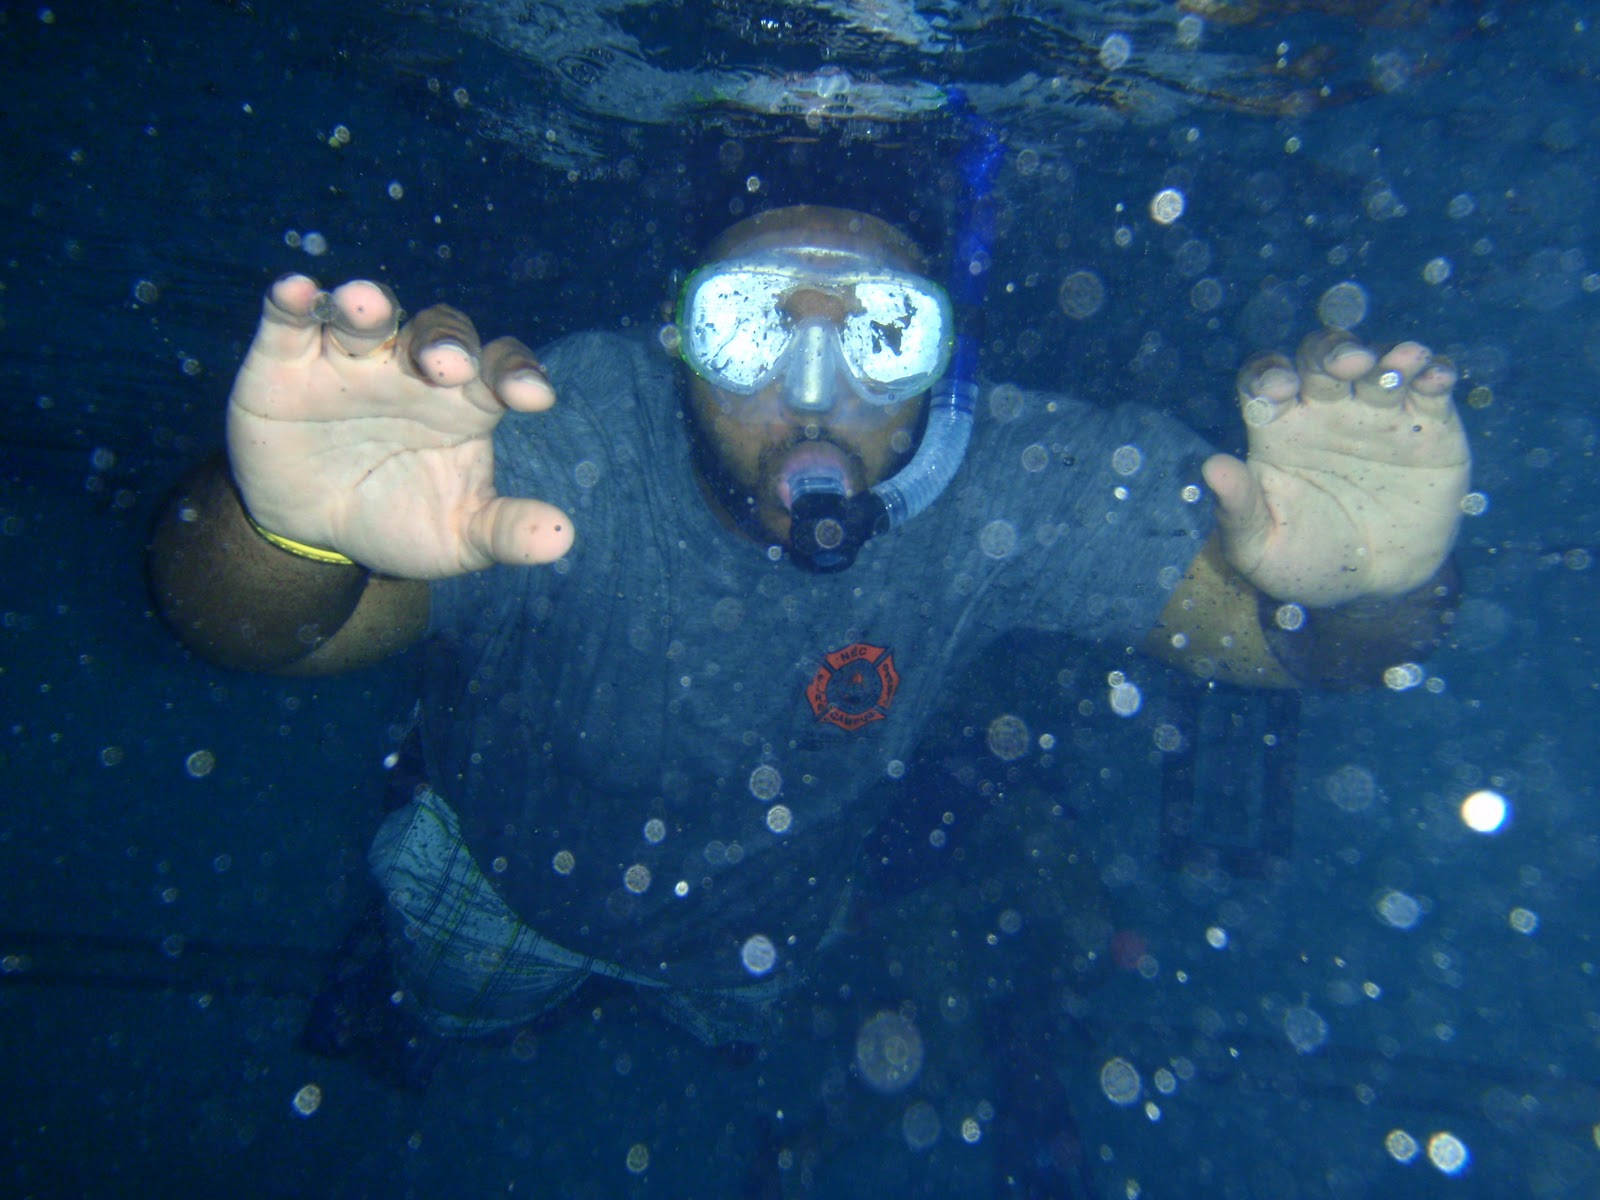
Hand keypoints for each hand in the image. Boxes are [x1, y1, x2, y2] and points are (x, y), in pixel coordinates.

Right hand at [226, 276, 572, 578]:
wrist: (315, 533)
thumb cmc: (400, 519)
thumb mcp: (458, 538)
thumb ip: (506, 533)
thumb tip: (560, 540)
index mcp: (466, 403)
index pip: (501, 370)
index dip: (518, 373)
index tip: (533, 396)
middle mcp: (413, 369)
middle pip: (439, 334)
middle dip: (445, 342)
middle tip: (446, 366)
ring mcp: (350, 360)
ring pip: (367, 317)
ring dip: (367, 306)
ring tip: (365, 306)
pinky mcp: (285, 362)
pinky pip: (290, 321)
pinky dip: (292, 303)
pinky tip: (297, 292)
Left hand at [1203, 330, 1469, 607]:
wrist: (1377, 585)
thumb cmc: (1307, 560)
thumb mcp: (1261, 548)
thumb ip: (1237, 511)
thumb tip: (1211, 470)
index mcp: (1277, 428)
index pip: (1265, 382)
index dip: (1268, 374)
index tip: (1278, 388)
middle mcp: (1325, 409)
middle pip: (1321, 359)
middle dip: (1331, 353)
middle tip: (1344, 365)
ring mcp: (1378, 413)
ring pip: (1378, 363)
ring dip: (1387, 355)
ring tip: (1398, 362)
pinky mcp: (1429, 427)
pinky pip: (1431, 390)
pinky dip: (1435, 374)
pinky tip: (1435, 377)